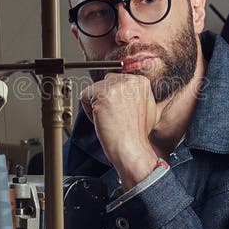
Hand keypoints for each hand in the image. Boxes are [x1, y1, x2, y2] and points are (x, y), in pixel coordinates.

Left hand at [81, 74, 159, 188]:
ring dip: (96, 106)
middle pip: (104, 83)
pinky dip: (88, 111)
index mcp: (140, 82)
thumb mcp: (144, 108)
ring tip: (109, 119)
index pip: (116, 81)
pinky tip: (101, 120)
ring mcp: (116, 85)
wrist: (132, 148)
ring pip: (94, 90)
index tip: (117, 111)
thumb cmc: (136, 135)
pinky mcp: (102, 93)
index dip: (114, 99)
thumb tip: (122, 92)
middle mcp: (129, 80)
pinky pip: (84, 96)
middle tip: (112, 117)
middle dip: (104, 100)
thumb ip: (134, 95)